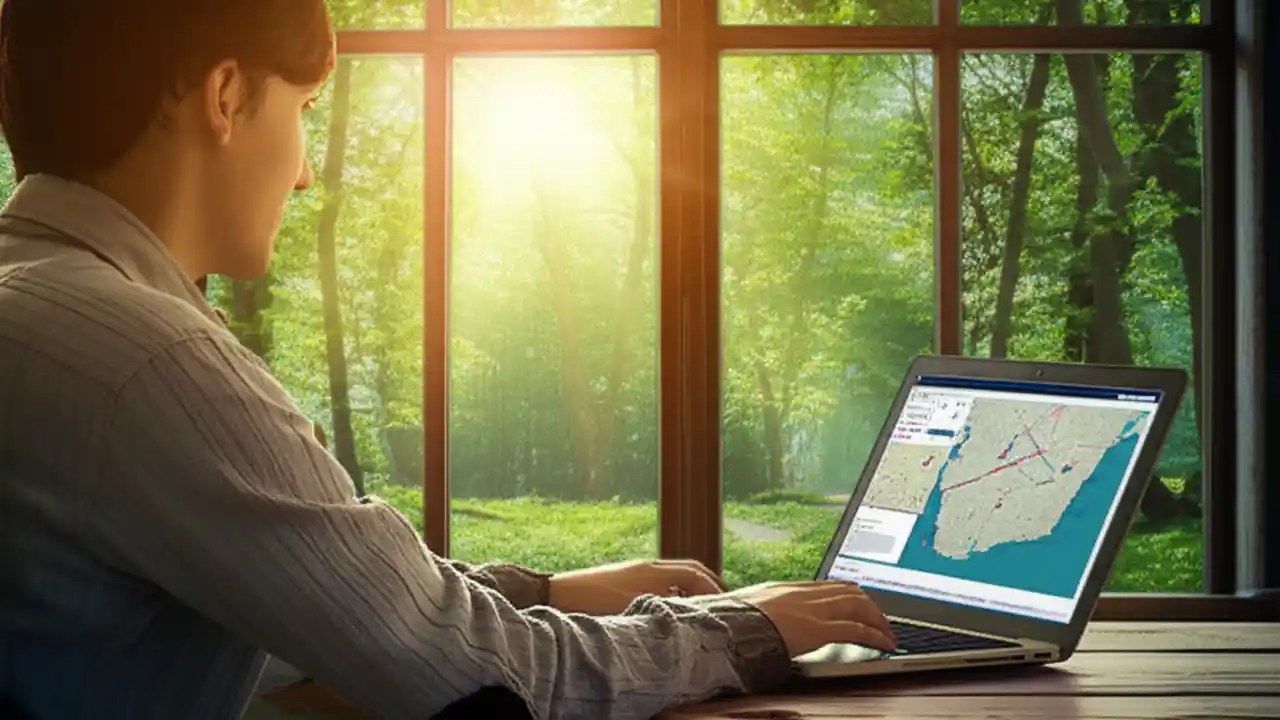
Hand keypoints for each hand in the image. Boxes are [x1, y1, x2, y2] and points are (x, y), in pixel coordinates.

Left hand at [549, 559, 726, 615]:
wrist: (556, 594)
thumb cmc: (595, 601)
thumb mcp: (634, 609)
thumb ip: (664, 612)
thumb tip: (689, 619)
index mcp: (655, 571)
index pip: (697, 575)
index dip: (716, 590)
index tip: (729, 605)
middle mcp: (649, 567)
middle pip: (690, 571)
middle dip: (709, 585)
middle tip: (723, 602)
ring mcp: (636, 571)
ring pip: (674, 576)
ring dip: (690, 589)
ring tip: (700, 608)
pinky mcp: (625, 579)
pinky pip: (659, 581)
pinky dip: (673, 592)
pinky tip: (669, 610)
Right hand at [728, 581, 896, 655]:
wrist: (723, 628)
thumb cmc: (727, 622)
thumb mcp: (747, 611)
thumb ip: (762, 613)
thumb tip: (760, 623)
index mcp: (786, 588)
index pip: (828, 586)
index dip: (849, 596)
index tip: (860, 605)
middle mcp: (802, 593)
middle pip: (849, 591)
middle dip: (871, 605)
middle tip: (881, 621)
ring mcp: (810, 609)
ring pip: (858, 605)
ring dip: (878, 620)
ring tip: (887, 635)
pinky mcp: (816, 629)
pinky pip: (855, 629)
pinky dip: (875, 636)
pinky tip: (883, 644)